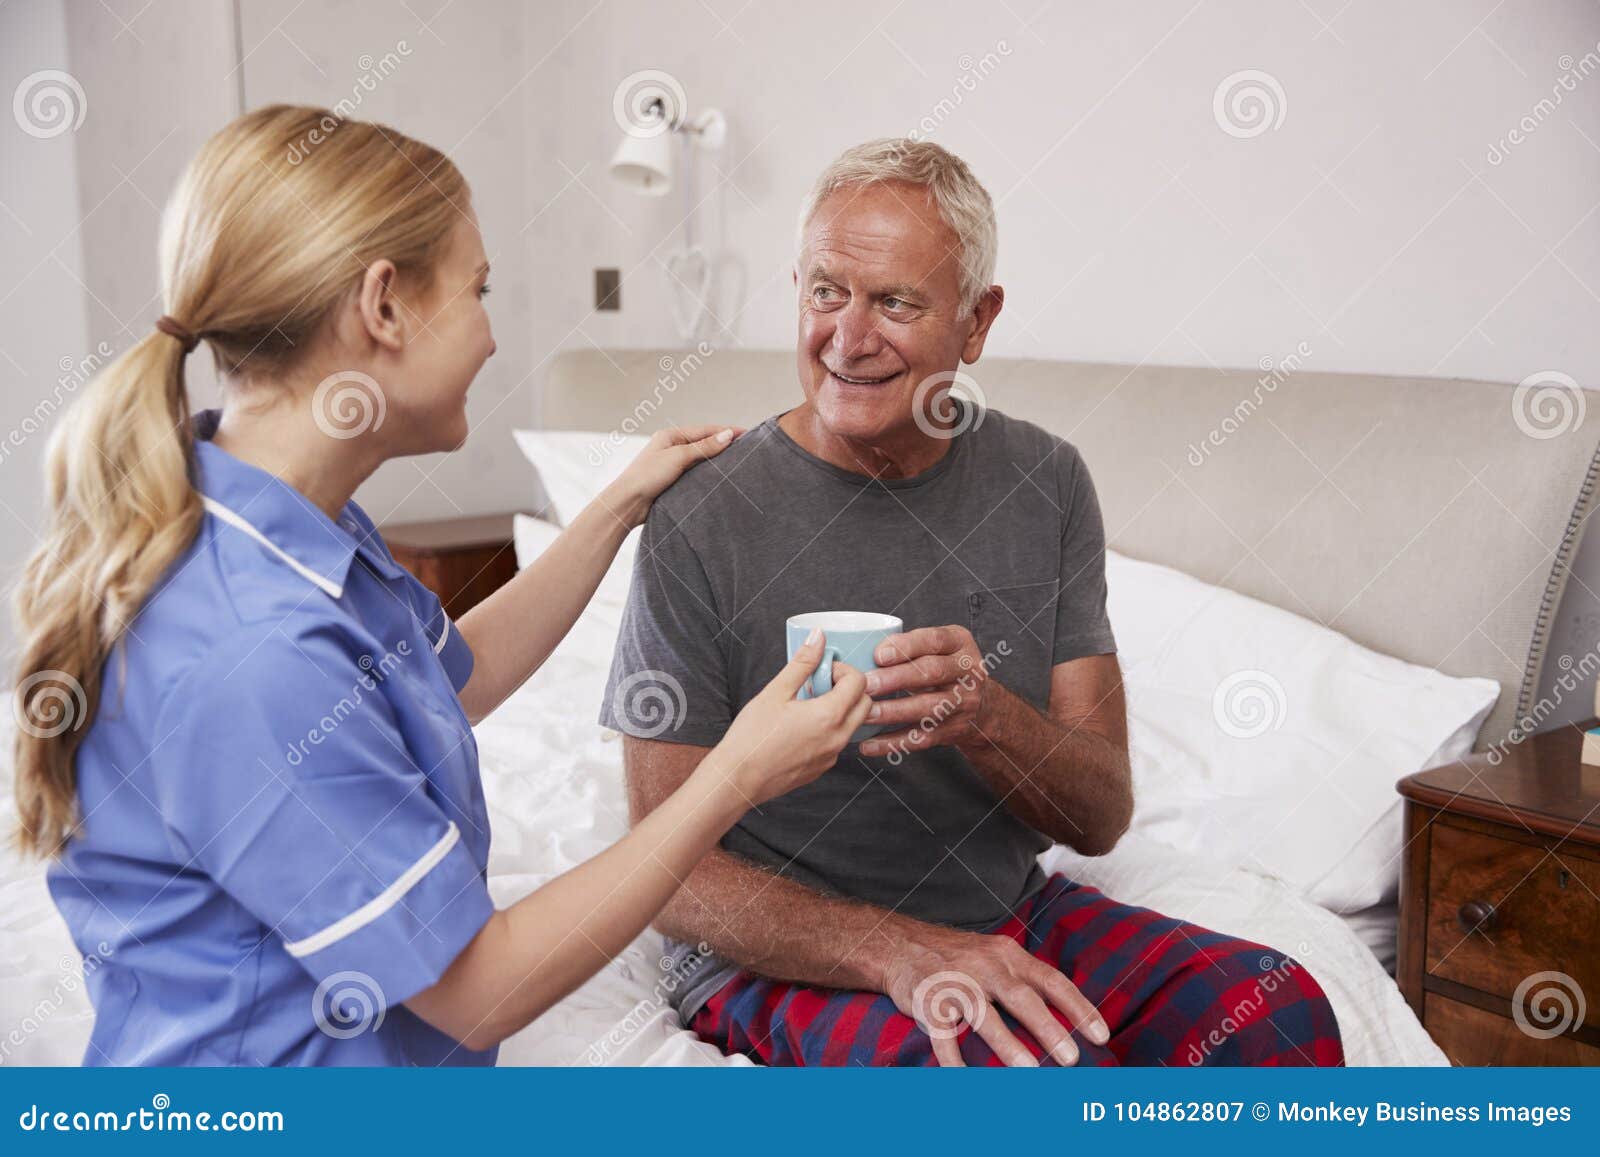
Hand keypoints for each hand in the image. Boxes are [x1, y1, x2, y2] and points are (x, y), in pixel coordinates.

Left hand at [601, 424, 743, 528]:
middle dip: (725, 445)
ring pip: (701, 460)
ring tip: (739, 463)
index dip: (727, 431)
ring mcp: (673, 465)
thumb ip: (704, 447)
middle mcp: (672, 448)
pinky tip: (721, 478)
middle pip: (704, 443)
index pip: (706, 430)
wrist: (628, 503)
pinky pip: (696, 474)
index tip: (748, 434)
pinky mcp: (674, 481)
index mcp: (671, 435)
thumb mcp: (678, 457)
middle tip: (748, 449)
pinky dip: (709, 474)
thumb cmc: (647, 476)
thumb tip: (728, 435)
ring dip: (717, 461)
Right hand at [702, 629, 872, 806]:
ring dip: (841, 708)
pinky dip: (830, 728)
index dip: (843, 669)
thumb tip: (817, 638)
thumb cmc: (752, 737)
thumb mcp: (775, 692)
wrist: (738, 779)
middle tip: (821, 683)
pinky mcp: (822, 768)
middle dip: (849, 688)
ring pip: (853, 724)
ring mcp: (831, 756)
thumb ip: (802, 663)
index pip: (858, 682)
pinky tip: (803, 725)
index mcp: (829, 716)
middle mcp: (837, 738)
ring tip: (809, 704)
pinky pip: (838, 742)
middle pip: (864, 703)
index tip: (823, 670)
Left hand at [857, 625, 989, 757]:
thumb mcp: (938, 647)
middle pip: (931, 673)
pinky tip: (869, 744)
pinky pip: (920, 738)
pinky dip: (892, 743)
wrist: (982, 707)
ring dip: (893, 712)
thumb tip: (865, 653)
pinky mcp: (953, 731)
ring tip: (866, 712)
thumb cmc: (946, 668)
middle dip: (895, 679)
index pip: (934, 640)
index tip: (879, 655)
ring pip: (926, 708)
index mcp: (960, 644)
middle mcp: (967, 673)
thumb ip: (909, 645)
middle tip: (867, 684)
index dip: (906, 647)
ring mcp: (963, 703)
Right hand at [883, 924, 1109, 1066]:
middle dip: (1048, 1028)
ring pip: (984, 1015)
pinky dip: (953, 1059)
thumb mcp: (996, 954)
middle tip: (1071, 1058)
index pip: (1052, 980)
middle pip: (1022, 997)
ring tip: (1029, 1070)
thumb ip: (1025, 978)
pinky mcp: (930, 1001)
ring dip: (1007, 1044)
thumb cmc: (958, 957)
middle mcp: (985, 966)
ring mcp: (956, 983)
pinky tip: (964, 1080)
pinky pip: (943, 1034)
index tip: (1101, 1035)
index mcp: (1008, 955)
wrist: (900, 944)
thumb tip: (1065, 1017)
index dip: (1079, 1008)